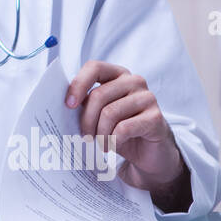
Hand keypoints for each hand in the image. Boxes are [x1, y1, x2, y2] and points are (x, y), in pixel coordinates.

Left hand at [65, 61, 191, 211]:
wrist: (150, 152)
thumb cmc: (121, 130)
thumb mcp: (100, 114)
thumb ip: (87, 104)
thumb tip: (65, 105)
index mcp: (118, 75)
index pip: (94, 67)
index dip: (78, 85)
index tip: (68, 105)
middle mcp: (134, 81)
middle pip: (99, 95)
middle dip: (86, 120)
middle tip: (85, 136)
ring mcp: (147, 98)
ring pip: (110, 113)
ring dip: (100, 134)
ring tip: (100, 144)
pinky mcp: (156, 117)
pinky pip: (124, 128)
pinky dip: (113, 141)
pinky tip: (112, 146)